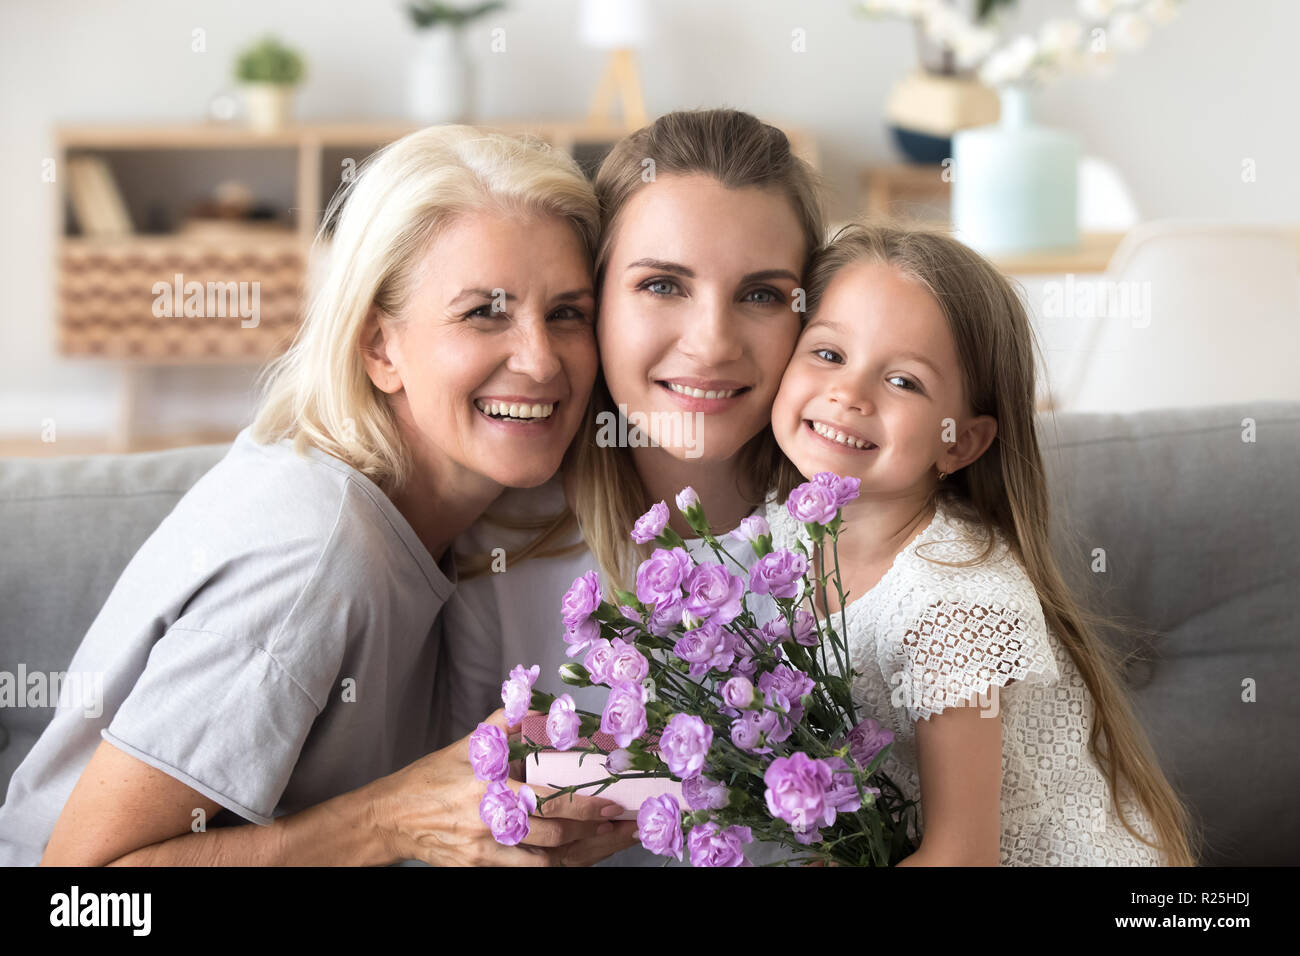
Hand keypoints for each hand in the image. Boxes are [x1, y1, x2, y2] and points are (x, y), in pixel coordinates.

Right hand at [371, 708, 638, 865]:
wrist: (392, 818)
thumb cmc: (432, 778)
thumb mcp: (467, 745)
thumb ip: (504, 723)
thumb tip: (536, 701)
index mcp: (488, 787)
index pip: (546, 799)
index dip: (582, 804)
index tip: (610, 801)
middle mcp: (488, 821)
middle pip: (551, 834)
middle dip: (590, 829)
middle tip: (618, 822)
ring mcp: (484, 851)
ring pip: (542, 859)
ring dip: (579, 851)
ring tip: (604, 840)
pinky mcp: (479, 868)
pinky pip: (524, 872)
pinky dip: (551, 865)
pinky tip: (570, 857)